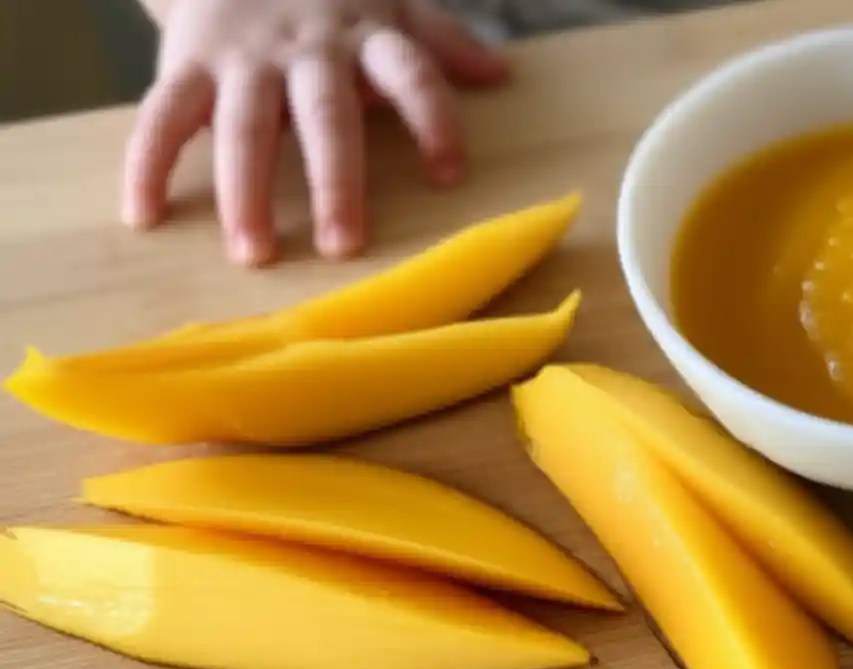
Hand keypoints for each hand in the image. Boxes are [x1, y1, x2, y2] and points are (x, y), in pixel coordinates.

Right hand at [123, 0, 508, 266]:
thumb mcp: (390, 4)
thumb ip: (440, 41)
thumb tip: (501, 75)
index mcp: (366, 36)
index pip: (410, 75)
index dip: (432, 119)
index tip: (449, 174)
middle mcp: (308, 49)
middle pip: (325, 116)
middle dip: (335, 181)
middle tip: (344, 246)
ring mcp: (244, 57)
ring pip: (245, 126)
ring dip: (246, 191)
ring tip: (254, 252)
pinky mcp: (187, 62)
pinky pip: (162, 114)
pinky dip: (148, 163)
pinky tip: (143, 214)